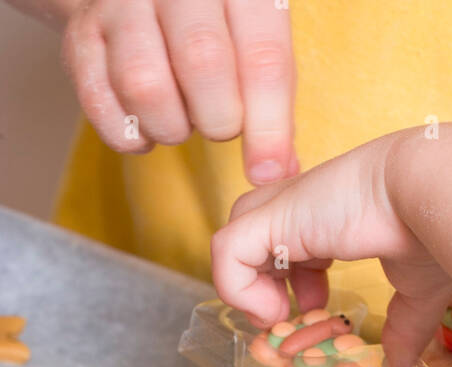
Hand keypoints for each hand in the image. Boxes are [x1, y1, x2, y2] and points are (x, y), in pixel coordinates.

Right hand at [60, 0, 294, 183]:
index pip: (262, 57)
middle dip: (218, 120)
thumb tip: (277, 170)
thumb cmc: (216, 29)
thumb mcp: (256, 46)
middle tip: (220, 126)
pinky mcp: (81, 35)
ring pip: (145, 84)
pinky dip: (128, 135)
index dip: (268, 127)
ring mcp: (122, 3)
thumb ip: (274, 103)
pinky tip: (146, 129)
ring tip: (181, 122)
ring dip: (171, 126)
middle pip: (202, 62)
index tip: (267, 172)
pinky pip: (100, 102)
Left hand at [212, 124, 451, 366]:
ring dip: (249, 291)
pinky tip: (275, 310)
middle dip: (265, 287)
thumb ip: (404, 327)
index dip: (293, 280)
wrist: (436, 194)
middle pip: (253, 241)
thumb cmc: (437, 230)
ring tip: (281, 316)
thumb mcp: (417, 291)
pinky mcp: (272, 217)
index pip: (289, 241)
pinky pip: (226, 254)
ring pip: (233, 245)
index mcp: (334, 216)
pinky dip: (238, 289)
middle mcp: (303, 208)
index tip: (318, 310)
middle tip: (291, 318)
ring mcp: (285, 209)